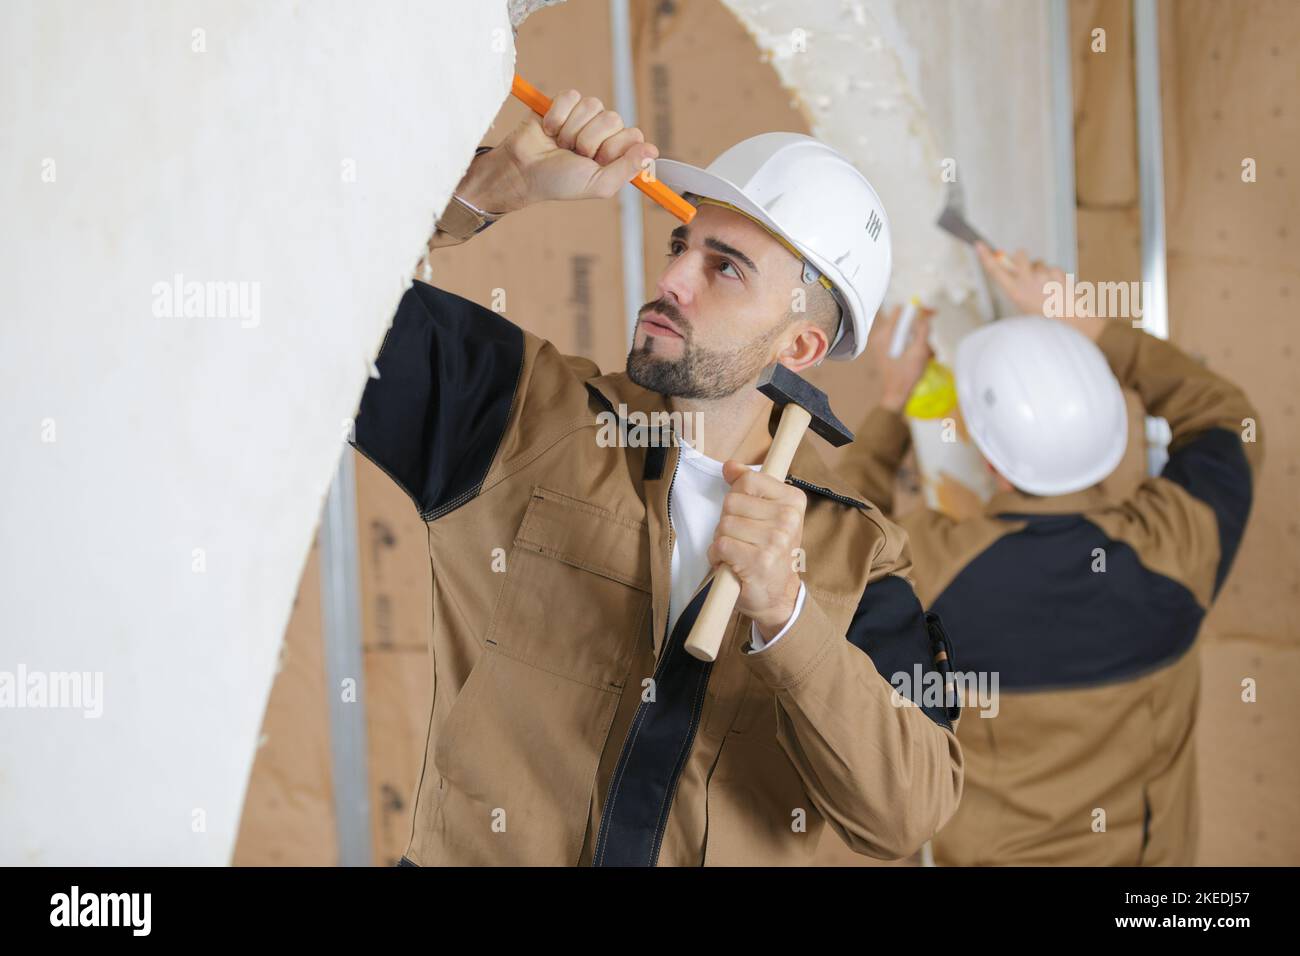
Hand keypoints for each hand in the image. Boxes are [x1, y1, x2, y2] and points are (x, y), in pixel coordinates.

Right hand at [497, 89, 659, 206]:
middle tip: (574, 154)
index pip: (634, 135)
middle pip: (613, 119)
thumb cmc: (560, 182)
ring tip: (560, 144)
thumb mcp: (599, 184)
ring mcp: (584, 116)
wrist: (523, 171)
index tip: (597, 162)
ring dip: (571, 130)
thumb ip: (627, 168)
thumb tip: (653, 150)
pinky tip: (549, 129)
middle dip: (589, 141)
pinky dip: (556, 116)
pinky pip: (571, 96)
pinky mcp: (564, 102)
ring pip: (592, 106)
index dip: (614, 148)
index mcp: (616, 152)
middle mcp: (604, 132)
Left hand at [710, 463, 806, 638]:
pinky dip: (717, 556)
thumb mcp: (766, 514)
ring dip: (722, 540)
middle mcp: (788, 518)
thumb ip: (748, 485)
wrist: (778, 597)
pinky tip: (732, 564)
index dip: (737, 498)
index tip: (748, 515)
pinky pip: (720, 545)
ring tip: (738, 553)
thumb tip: (730, 466)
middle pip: (731, 501)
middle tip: (743, 540)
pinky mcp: (758, 560)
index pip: (747, 480)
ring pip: (724, 524)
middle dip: (728, 521)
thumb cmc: (769, 553)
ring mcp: (775, 540)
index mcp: (793, 501)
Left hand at [866, 302, 933, 412]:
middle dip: (920, 329)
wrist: (896, 395)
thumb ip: (922, 331)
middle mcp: (880, 337)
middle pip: (903, 321)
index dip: (918, 309)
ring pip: (905, 332)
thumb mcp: (919, 351)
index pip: (901, 310)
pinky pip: (902, 341)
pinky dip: (913, 346)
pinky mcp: (885, 351)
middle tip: (930, 342)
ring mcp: (881, 344)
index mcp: (884, 335)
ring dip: (919, 340)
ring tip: (927, 354)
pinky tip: (921, 358)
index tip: (932, 314)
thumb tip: (924, 315)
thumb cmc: (907, 375)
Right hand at [974, 242, 1104, 340]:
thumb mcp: (1024, 305)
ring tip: (1049, 290)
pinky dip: (1057, 276)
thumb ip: (1018, 285)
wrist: (1071, 322)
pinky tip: (1060, 290)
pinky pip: (1055, 269)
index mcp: (1015, 292)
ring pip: (1040, 263)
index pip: (996, 271)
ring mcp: (1044, 277)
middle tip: (1027, 268)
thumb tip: (1015, 267)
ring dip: (1043, 271)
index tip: (979, 245)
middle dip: (1022, 257)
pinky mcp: (1059, 273)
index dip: (986, 257)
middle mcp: (1027, 282)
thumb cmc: (1046, 317)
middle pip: (1020, 255)